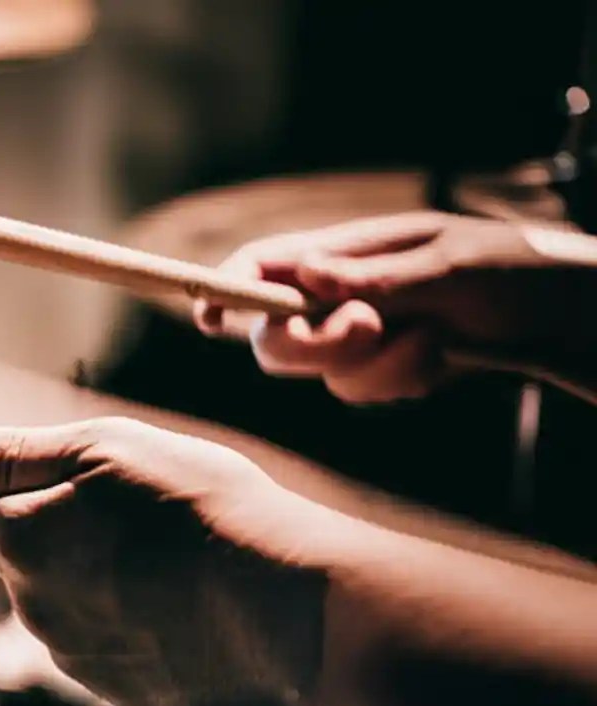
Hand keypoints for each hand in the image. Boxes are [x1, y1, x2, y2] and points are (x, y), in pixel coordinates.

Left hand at [0, 417, 350, 705]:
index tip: (33, 477)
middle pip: (10, 557)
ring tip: (160, 552)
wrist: (287, 607)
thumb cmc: (199, 510)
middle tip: (121, 507)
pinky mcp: (118, 687)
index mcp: (18, 541)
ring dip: (88, 572)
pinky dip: (124, 616)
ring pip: (57, 599)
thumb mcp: (106, 448)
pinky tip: (174, 597)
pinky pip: (101, 639)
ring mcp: (76, 655)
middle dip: (45, 529)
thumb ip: (13, 453)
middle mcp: (33, 607)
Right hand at [191, 212, 594, 403]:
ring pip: (323, 374)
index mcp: (347, 251)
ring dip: (377, 366)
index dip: (224, 288)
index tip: (207, 316)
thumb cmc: (517, 269)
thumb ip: (376, 277)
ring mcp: (364, 335)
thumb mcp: (451, 266)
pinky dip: (402, 380)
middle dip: (314, 345)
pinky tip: (443, 357)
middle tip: (369, 329)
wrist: (572, 316)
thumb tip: (305, 274)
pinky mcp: (388, 370)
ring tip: (437, 338)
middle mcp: (342, 294)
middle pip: (276, 336)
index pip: (263, 266)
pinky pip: (364, 392)